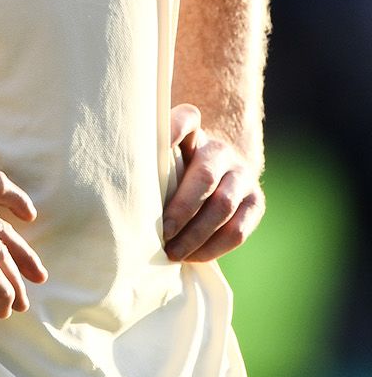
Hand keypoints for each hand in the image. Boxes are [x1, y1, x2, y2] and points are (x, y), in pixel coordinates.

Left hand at [162, 103, 264, 262]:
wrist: (217, 175)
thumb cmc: (175, 169)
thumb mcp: (164, 158)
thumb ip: (150, 163)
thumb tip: (120, 190)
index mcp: (194, 130)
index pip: (185, 119)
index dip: (170, 131)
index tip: (147, 147)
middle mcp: (220, 149)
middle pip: (203, 175)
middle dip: (180, 208)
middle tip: (161, 232)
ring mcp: (242, 174)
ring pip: (222, 206)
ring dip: (195, 234)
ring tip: (172, 252)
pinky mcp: (255, 202)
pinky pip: (237, 230)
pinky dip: (212, 247)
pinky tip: (192, 256)